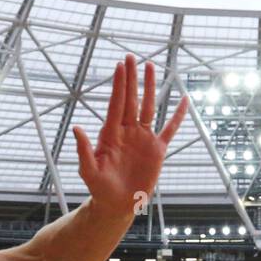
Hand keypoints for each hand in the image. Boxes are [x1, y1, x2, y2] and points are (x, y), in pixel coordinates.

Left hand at [73, 54, 189, 217]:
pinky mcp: (157, 150)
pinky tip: (183, 100)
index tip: (120, 66)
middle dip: (131, 78)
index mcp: (111, 134)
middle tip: (131, 57)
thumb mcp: (89, 170)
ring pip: (149, 107)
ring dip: (150, 88)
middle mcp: (127, 131)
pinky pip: (170, 129)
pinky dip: (178, 115)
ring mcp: (143, 138)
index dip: (118, 85)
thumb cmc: (100, 188)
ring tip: (151, 67)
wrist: (116, 204)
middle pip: (131, 99)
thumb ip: (84, 150)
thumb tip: (77, 128)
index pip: (116, 104)